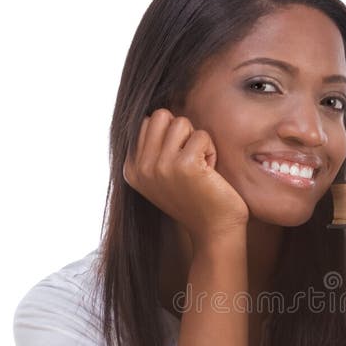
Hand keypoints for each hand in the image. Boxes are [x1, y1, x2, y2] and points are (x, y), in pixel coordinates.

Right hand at [123, 108, 248, 249]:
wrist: (214, 231)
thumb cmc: (195, 200)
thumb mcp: (162, 175)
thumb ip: (152, 149)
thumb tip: (156, 114)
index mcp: (131, 169)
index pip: (146, 123)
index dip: (170, 137)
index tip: (178, 166)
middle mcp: (141, 168)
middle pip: (161, 116)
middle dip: (181, 132)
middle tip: (191, 160)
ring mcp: (161, 166)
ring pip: (181, 122)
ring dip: (197, 141)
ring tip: (200, 168)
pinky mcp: (185, 165)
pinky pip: (201, 135)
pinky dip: (211, 151)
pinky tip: (210, 174)